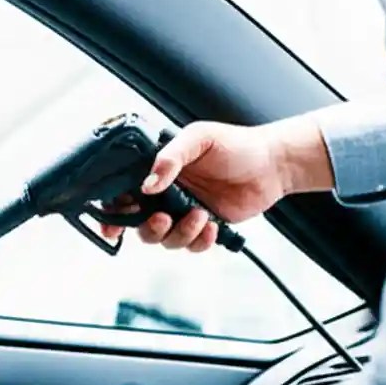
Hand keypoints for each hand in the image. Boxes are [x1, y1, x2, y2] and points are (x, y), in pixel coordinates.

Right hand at [98, 115, 333, 251]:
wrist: (273, 164)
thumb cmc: (236, 145)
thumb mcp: (198, 139)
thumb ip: (169, 158)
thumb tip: (147, 185)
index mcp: (156, 171)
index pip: (122, 194)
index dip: (112, 212)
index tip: (113, 223)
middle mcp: (165, 194)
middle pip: (137, 224)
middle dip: (147, 228)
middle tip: (162, 219)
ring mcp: (183, 213)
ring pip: (164, 239)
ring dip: (179, 233)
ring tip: (200, 215)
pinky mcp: (203, 228)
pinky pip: (191, 245)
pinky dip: (200, 240)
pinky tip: (213, 224)